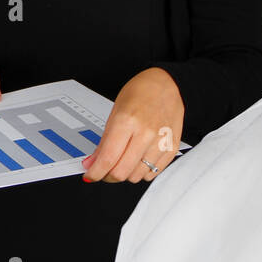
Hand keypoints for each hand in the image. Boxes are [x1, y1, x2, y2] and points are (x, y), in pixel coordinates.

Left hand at [82, 68, 182, 183]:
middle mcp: (146, 133)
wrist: (167, 84)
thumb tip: (93, 163)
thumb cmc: (141, 93)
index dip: (95, 172)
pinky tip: (138, 159)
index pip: (108, 159)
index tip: (90, 175)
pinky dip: (142, 171)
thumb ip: (104, 142)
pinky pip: (152, 173)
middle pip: (121, 172)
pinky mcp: (171, 148)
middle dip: (108, 176)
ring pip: (136, 176)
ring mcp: (161, 142)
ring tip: (123, 160)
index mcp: (128, 121)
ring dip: (125, 174)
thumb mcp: (115, 112)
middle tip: (104, 169)